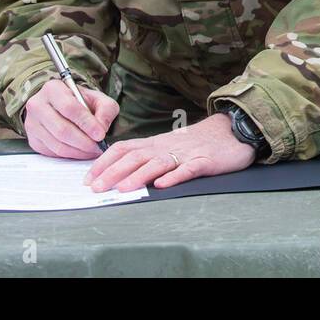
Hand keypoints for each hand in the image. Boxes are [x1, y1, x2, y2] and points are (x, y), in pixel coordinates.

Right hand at [24, 78, 117, 159]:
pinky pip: (53, 153)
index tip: (100, 135)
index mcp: (52, 89)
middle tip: (99, 146)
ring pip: (57, 145)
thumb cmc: (81, 101)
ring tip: (94, 150)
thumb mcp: (98, 98)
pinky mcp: (33, 140)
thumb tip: (102, 128)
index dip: (87, 123)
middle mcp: (37, 105)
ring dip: (79, 151)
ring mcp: (32, 124)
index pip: (69, 108)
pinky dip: (71, 155)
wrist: (62, 106)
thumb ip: (105, 109)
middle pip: (62, 130)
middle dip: (84, 142)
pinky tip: (82, 152)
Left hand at [84, 113, 255, 192]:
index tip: (87, 178)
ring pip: (158, 162)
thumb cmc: (198, 143)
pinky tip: (163, 185)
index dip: (104, 162)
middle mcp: (167, 147)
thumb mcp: (168, 146)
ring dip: (138, 175)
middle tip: (96, 188)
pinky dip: (175, 176)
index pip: (124, 148)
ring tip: (122, 189)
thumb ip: (147, 156)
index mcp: (155, 143)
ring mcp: (187, 153)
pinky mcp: (206, 161)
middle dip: (113, 172)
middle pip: (136, 156)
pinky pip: (189, 168)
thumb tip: (117, 172)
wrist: (233, 131)